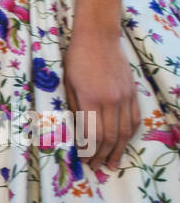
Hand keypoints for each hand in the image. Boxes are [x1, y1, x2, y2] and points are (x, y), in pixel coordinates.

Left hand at [64, 29, 139, 171]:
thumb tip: (76, 131)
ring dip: (118, 150)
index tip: (83, 159)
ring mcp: (125, 96)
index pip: (93, 134)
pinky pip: (134, 118)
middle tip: (96, 166)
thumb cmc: (76, 58)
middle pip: (110, 137)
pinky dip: (129, 134)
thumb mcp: (67, 83)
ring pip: (125, 131)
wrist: (98, 36)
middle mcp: (111, 100)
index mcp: (91, 98)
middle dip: (102, 155)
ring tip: (112, 163)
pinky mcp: (132, 92)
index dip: (88, 151)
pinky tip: (123, 143)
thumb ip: (73, 107)